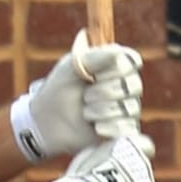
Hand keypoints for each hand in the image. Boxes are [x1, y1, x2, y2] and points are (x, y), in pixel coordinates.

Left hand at [9, 28, 151, 161]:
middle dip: (102, 92)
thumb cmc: (60, 87)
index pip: (132, 61)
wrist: (47, 119)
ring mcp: (128, 108)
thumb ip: (94, 57)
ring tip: (85, 112)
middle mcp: (127, 85)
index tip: (94, 74)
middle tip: (85, 96)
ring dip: (99, 110)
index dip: (114, 69)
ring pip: (129, 108)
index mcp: (117, 64)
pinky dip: (106, 127)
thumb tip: (119, 52)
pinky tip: (95, 126)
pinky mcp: (124, 130)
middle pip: (133, 86)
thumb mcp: (72, 66)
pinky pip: (126, 127)